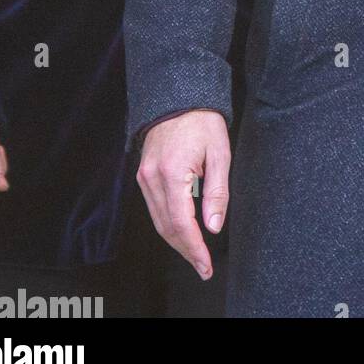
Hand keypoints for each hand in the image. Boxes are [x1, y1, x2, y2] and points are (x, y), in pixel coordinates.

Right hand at [136, 109, 230, 280]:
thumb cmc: (203, 121)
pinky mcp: (143, 174)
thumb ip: (217, 192)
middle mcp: (152, 178)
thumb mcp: (219, 153)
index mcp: (172, 173)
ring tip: (196, 255)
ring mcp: (144, 177)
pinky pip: (154, 208)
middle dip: (185, 250)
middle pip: (166, 228)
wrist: (178, 96)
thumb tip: (214, 226)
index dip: (194, 248)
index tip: (205, 265)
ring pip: (158, 221)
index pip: (181, 223)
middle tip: (202, 267)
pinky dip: (168, 225)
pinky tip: (183, 232)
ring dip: (176, 241)